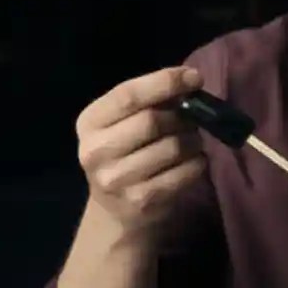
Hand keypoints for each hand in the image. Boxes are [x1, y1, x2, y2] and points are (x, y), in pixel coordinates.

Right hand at [75, 66, 208, 238]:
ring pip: (174, 146)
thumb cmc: (126, 153)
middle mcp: (96, 151)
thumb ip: (149, 100)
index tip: (194, 77)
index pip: (128, 95)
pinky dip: (198, 162)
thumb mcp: (124, 123)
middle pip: (152, 121)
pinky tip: (191, 162)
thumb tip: (190, 80)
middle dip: (182, 116)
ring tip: (190, 142)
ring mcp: (117, 180)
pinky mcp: (142, 202)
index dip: (165, 82)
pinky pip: (187, 171)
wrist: (115, 210)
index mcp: (90, 122)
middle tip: (193, 119)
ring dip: (193, 140)